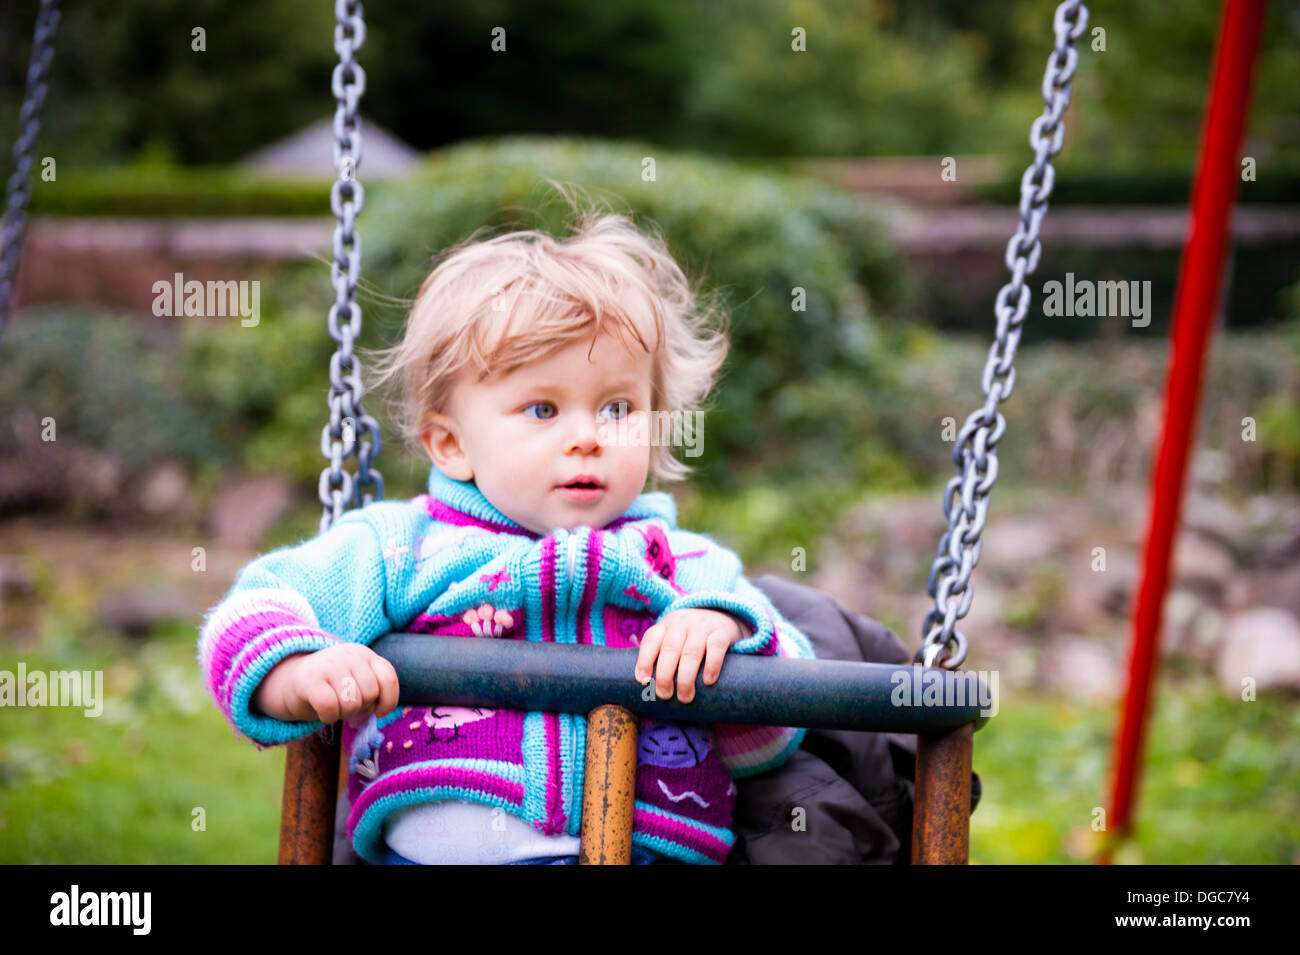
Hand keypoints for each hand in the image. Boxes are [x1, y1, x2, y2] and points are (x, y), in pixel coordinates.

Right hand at [251, 643, 399, 726]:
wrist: (288, 681)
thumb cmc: (330, 687)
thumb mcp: (356, 682)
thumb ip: (373, 692)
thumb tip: (378, 712)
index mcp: (364, 653)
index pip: (388, 679)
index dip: (388, 701)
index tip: (377, 712)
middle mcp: (348, 654)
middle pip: (370, 694)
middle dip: (360, 708)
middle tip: (344, 705)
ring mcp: (328, 665)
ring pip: (352, 703)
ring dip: (343, 713)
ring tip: (333, 706)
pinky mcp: (309, 680)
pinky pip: (330, 708)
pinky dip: (328, 717)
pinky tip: (322, 712)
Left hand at [633, 608, 751, 703]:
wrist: (723, 614)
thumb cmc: (691, 635)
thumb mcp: (674, 636)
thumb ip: (661, 653)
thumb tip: (648, 687)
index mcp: (666, 625)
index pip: (650, 640)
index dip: (644, 660)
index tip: (643, 681)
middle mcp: (682, 623)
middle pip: (670, 649)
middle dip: (665, 675)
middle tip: (664, 695)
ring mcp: (702, 626)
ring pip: (691, 652)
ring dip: (686, 677)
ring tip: (684, 697)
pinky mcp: (722, 630)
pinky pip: (716, 647)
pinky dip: (711, 665)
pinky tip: (708, 681)